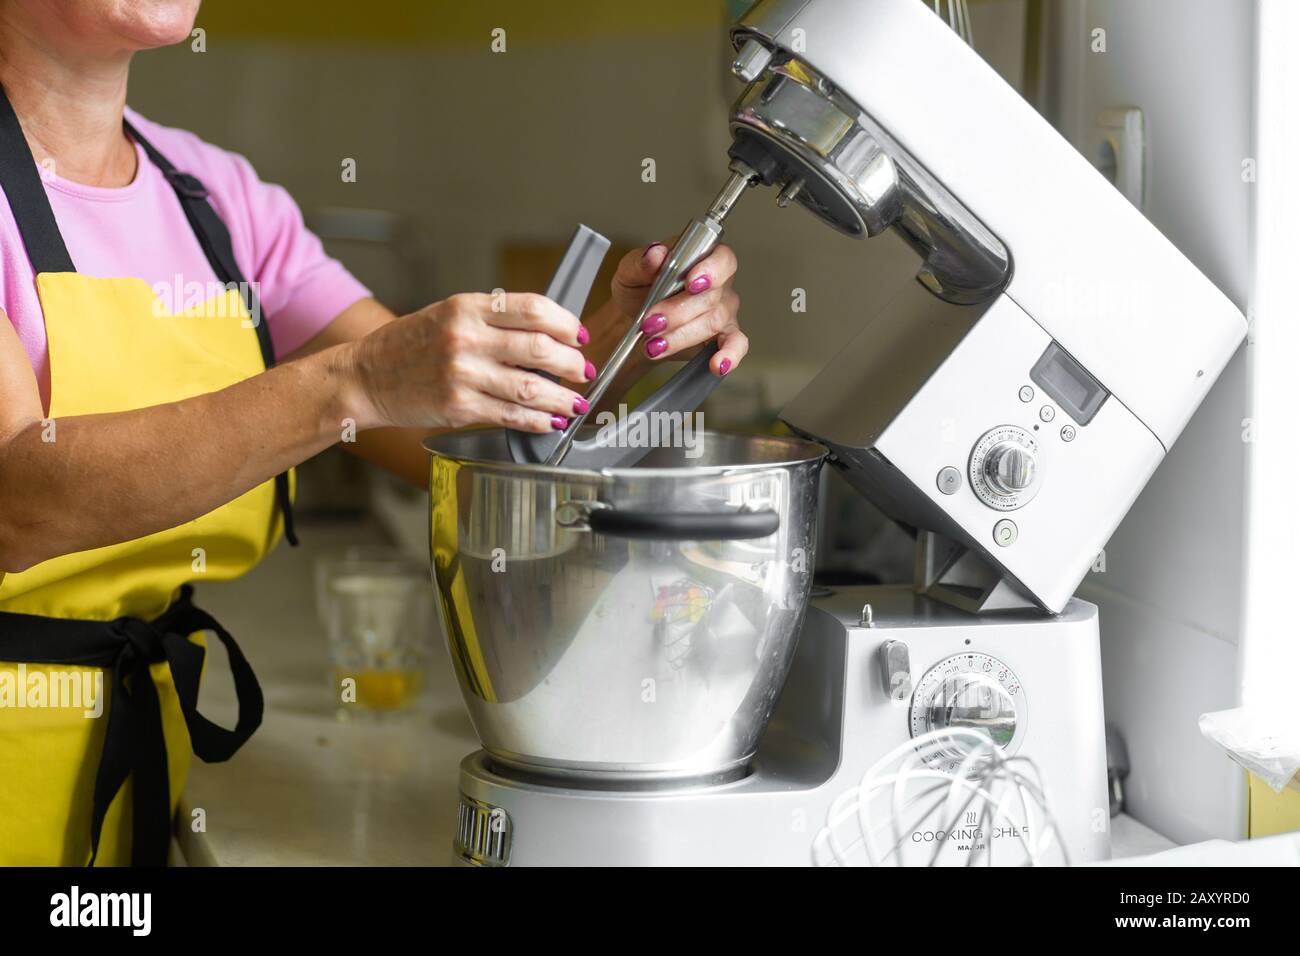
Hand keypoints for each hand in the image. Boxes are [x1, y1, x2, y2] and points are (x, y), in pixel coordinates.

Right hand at [342, 293, 595, 432]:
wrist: (365, 377)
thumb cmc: (409, 345)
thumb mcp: (448, 314)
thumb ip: (493, 320)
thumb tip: (547, 338)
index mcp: (467, 307)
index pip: (533, 310)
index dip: (566, 324)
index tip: (578, 336)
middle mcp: (466, 338)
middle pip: (540, 349)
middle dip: (572, 364)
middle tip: (583, 372)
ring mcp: (462, 374)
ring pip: (530, 388)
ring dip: (562, 398)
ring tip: (575, 403)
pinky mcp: (458, 408)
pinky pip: (510, 415)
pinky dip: (537, 421)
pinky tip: (550, 422)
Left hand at [610, 240, 746, 375]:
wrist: (639, 319)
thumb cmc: (640, 288)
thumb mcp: (630, 272)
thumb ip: (642, 262)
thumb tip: (655, 254)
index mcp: (703, 257)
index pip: (721, 258)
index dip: (710, 270)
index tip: (691, 283)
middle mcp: (720, 283)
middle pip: (711, 298)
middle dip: (678, 313)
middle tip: (651, 323)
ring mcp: (724, 311)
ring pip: (713, 324)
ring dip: (681, 336)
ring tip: (654, 345)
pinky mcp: (723, 337)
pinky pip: (736, 345)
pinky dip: (729, 356)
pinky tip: (716, 364)